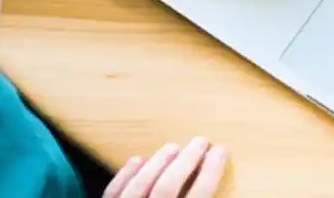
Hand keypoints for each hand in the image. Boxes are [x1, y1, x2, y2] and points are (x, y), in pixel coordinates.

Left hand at [103, 137, 226, 197]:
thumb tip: (211, 182)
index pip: (199, 195)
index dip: (212, 172)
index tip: (220, 152)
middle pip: (168, 186)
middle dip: (187, 160)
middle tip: (201, 141)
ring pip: (140, 186)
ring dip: (158, 162)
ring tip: (172, 146)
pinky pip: (114, 193)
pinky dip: (125, 176)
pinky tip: (136, 160)